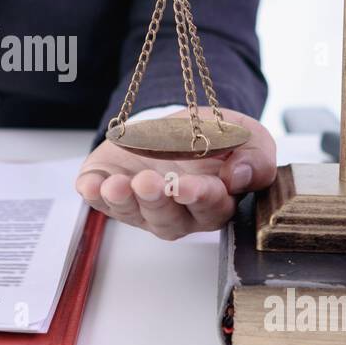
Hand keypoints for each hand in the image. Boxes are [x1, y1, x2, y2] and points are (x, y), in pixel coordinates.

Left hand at [75, 109, 275, 240]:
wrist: (176, 124)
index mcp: (213, 203)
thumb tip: (239, 176)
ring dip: (122, 201)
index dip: (198, 199)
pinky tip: (90, 185)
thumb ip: (255, 157)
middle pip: (167, 219)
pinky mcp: (112, 193)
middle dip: (157, 202)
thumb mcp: (244, 136)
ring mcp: (141, 207)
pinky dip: (93, 193)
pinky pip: (99, 201)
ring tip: (117, 185)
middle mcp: (176, 213)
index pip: (209, 209)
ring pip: (132, 214)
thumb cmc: (213, 137)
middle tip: (150, 182)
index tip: (187, 186)